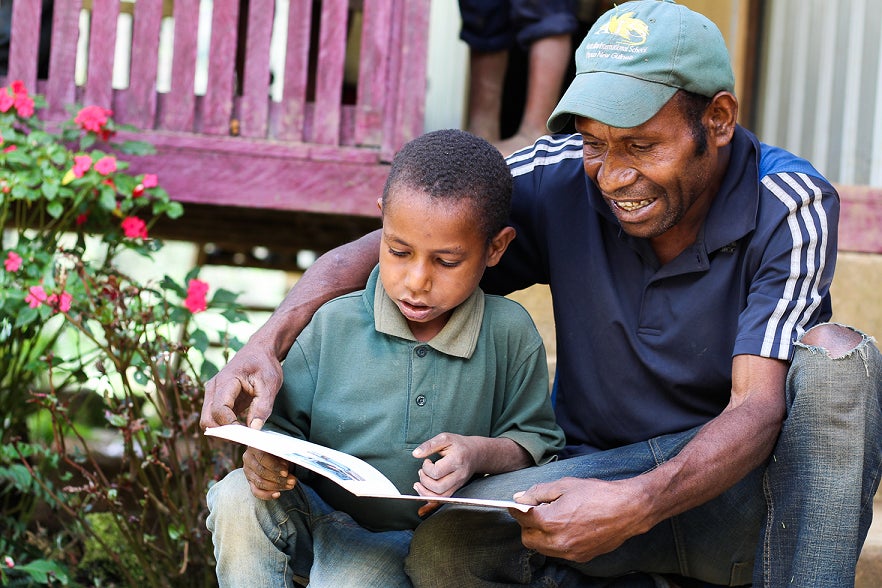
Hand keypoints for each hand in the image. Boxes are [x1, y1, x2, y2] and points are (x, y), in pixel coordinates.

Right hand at [200, 340, 282, 430]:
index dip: (231, 426)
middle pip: (207, 420)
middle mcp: (213, 388)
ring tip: (245, 433)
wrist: (259, 351)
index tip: (248, 433)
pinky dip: (225, 427)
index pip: (219, 410)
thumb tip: (254, 429)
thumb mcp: (270, 384)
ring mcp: (212, 394)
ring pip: (208, 421)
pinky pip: (215, 419)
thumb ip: (263, 407)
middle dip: (224, 433)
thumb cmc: (264, 365)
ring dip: (223, 432)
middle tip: (245, 437)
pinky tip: (242, 428)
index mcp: (225, 381)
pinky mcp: (216, 400)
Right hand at [242, 447, 296, 499]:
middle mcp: (248, 458)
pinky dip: (267, 495)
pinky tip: (277, 494)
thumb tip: (284, 466)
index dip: (274, 466)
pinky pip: (256, 491)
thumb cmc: (277, 450)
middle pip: (261, 472)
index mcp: (255, 447)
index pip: (263, 458)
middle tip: (292, 481)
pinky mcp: (250, 481)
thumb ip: (281, 456)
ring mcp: (248, 471)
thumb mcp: (280, 449)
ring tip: (289, 485)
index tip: (286, 472)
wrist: (272, 454)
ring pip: (260, 482)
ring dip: (277, 486)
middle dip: (278, 478)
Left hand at [411, 432, 482, 516]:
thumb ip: (430, 445)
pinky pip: (443, 499)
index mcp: (456, 460)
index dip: (426, 468)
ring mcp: (459, 484)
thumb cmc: (459, 445)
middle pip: (438, 487)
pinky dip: (431, 498)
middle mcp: (459, 475)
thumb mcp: (445, 438)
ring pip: (441, 497)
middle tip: (422, 472)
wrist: (476, 453)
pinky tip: (425, 490)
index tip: (426, 461)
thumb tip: (415, 454)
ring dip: (425, 492)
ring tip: (420, 483)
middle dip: (424, 481)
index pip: (437, 472)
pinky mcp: (457, 489)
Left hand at [510, 477, 652, 561]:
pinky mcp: (580, 557)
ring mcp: (569, 552)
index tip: (517, 503)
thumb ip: (538, 492)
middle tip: (535, 511)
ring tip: (552, 518)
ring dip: (540, 535)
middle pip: (527, 538)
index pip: (522, 518)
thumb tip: (520, 498)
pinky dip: (555, 541)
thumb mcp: (564, 485)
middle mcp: (558, 541)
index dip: (517, 508)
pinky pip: (558, 552)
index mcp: (551, 521)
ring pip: (542, 548)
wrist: (628, 510)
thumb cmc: (598, 494)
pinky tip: (566, 527)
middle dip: (527, 525)